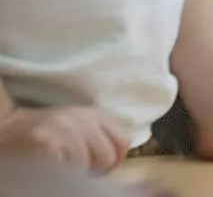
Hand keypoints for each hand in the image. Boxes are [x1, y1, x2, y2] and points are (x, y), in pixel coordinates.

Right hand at [0, 105, 129, 172]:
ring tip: (59, 171)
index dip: (114, 161)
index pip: (123, 141)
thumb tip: (116, 161)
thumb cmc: (42, 135)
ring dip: (74, 176)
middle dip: (95, 172)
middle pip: (107, 157)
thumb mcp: (76, 128)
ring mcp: (63, 130)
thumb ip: (98, 139)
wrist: (4, 127)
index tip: (103, 169)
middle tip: (76, 174)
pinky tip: (48, 171)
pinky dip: (58, 176)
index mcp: (92, 114)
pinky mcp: (45, 143)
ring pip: (85, 165)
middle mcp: (80, 119)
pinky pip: (65, 169)